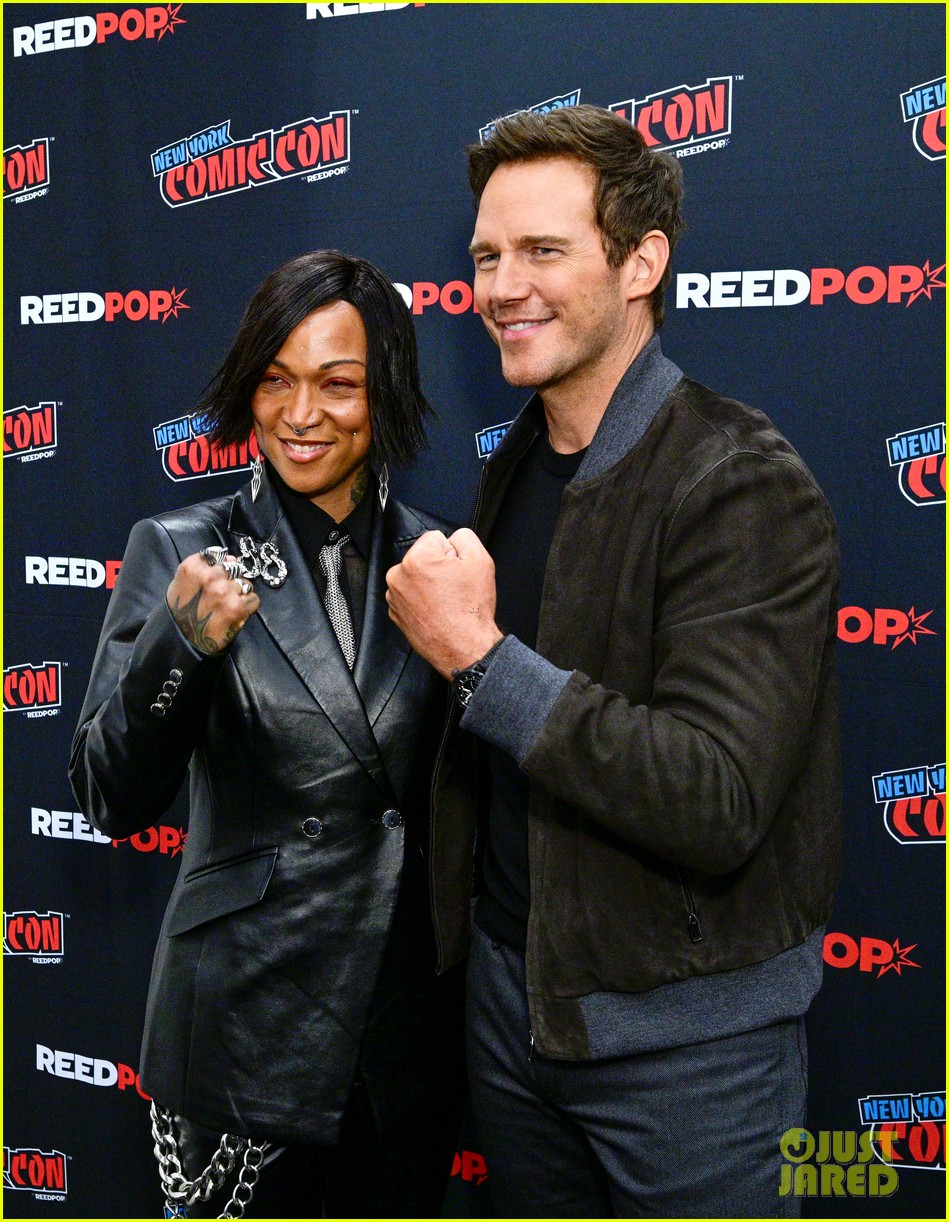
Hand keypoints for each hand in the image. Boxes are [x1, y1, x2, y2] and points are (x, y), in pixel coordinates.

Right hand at [166, 551, 259, 654]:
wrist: (184, 641)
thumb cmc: (183, 611)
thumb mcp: (184, 582)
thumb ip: (204, 566)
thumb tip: (231, 559)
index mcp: (193, 566)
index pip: (219, 556)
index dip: (221, 568)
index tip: (216, 579)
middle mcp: (210, 576)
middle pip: (234, 568)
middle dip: (232, 580)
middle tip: (222, 597)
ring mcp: (225, 591)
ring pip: (246, 583)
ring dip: (241, 594)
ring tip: (227, 606)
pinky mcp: (238, 607)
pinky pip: (254, 599)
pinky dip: (248, 607)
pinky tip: (235, 614)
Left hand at [386, 528, 502, 677]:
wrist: (464, 648)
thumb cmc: (470, 611)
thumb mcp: (480, 560)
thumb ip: (465, 537)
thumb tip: (454, 537)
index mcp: (416, 559)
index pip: (436, 539)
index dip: (452, 554)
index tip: (457, 572)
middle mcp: (398, 576)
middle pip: (424, 558)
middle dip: (439, 568)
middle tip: (454, 589)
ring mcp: (394, 597)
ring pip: (417, 577)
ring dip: (430, 585)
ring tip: (446, 602)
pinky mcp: (395, 613)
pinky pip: (411, 596)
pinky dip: (422, 601)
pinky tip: (437, 611)